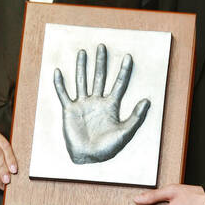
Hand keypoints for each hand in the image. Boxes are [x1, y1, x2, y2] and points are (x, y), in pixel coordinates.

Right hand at [54, 44, 149, 163]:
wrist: (89, 157)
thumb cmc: (108, 148)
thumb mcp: (125, 133)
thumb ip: (136, 117)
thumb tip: (147, 100)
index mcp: (111, 106)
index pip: (119, 84)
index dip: (124, 71)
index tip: (128, 57)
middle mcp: (97, 102)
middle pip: (99, 77)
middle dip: (101, 62)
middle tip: (102, 47)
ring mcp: (83, 105)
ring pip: (82, 81)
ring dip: (81, 67)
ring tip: (83, 53)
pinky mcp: (70, 110)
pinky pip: (64, 94)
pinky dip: (60, 84)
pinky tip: (58, 72)